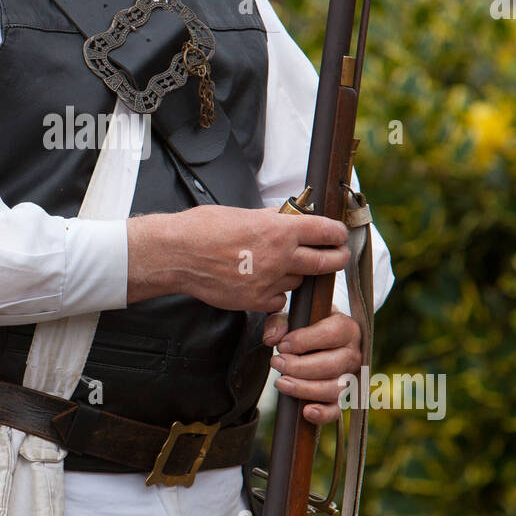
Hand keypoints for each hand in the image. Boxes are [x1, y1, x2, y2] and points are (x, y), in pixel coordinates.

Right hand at [126, 205, 350, 311]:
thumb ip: (271, 218)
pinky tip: (263, 282)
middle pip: (326, 263)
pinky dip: (277, 293)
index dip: (337, 233)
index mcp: (279, 229)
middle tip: (337, 256)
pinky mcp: (255, 301)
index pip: (326, 231)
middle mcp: (280, 257)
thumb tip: (290, 215)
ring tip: (282, 266)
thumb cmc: (204, 228)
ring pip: (300, 282)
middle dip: (336, 259)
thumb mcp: (242, 213)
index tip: (339, 235)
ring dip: (298, 274)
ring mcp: (269, 282)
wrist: (177, 254)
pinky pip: (279, 300)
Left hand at [262, 306, 361, 424]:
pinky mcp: (342, 398)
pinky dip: (322, 414)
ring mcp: (350, 378)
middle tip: (276, 362)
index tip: (282, 345)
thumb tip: (272, 339)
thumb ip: (280, 321)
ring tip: (280, 382)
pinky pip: (337, 411)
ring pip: (334, 389)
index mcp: (346, 328)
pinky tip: (305, 411)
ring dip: (304, 388)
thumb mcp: (294, 316)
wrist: (317, 340)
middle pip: (332, 365)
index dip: (304, 341)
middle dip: (300, 367)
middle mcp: (353, 354)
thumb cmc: (306, 326)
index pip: (331, 334)